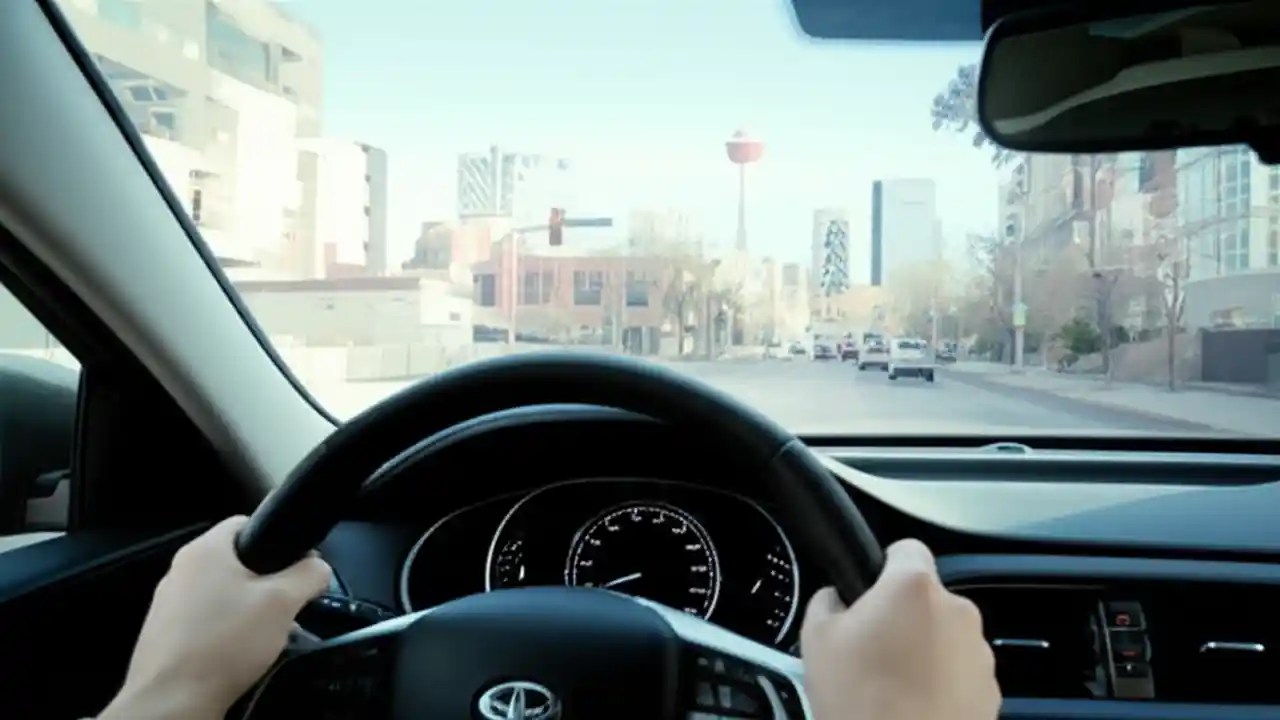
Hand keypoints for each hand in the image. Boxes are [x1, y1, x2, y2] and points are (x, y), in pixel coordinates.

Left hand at [99, 516, 330, 719]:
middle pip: (236, 562)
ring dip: (248, 609)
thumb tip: (318, 567)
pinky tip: (240, 653)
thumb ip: (309, 574)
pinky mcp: (164, 634)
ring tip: (268, 635)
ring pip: (222, 594)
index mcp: (204, 549)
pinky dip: (226, 631)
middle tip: (288, 606)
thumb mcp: (283, 603)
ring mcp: (167, 603)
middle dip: (267, 582)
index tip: (299, 567)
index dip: (279, 539)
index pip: (246, 523)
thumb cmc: (227, 641)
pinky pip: (206, 620)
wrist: (172, 701)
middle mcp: (180, 569)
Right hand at [800, 539, 999, 719]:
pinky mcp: (990, 691)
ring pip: (945, 636)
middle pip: (926, 597)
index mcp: (913, 588)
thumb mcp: (816, 639)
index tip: (869, 593)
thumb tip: (839, 599)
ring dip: (925, 650)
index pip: (906, 548)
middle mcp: (957, 612)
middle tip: (871, 649)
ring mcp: (979, 654)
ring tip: (892, 686)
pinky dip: (942, 683)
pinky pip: (961, 672)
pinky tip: (915, 707)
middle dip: (903, 616)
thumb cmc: (859, 701)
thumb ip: (829, 601)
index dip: (883, 567)